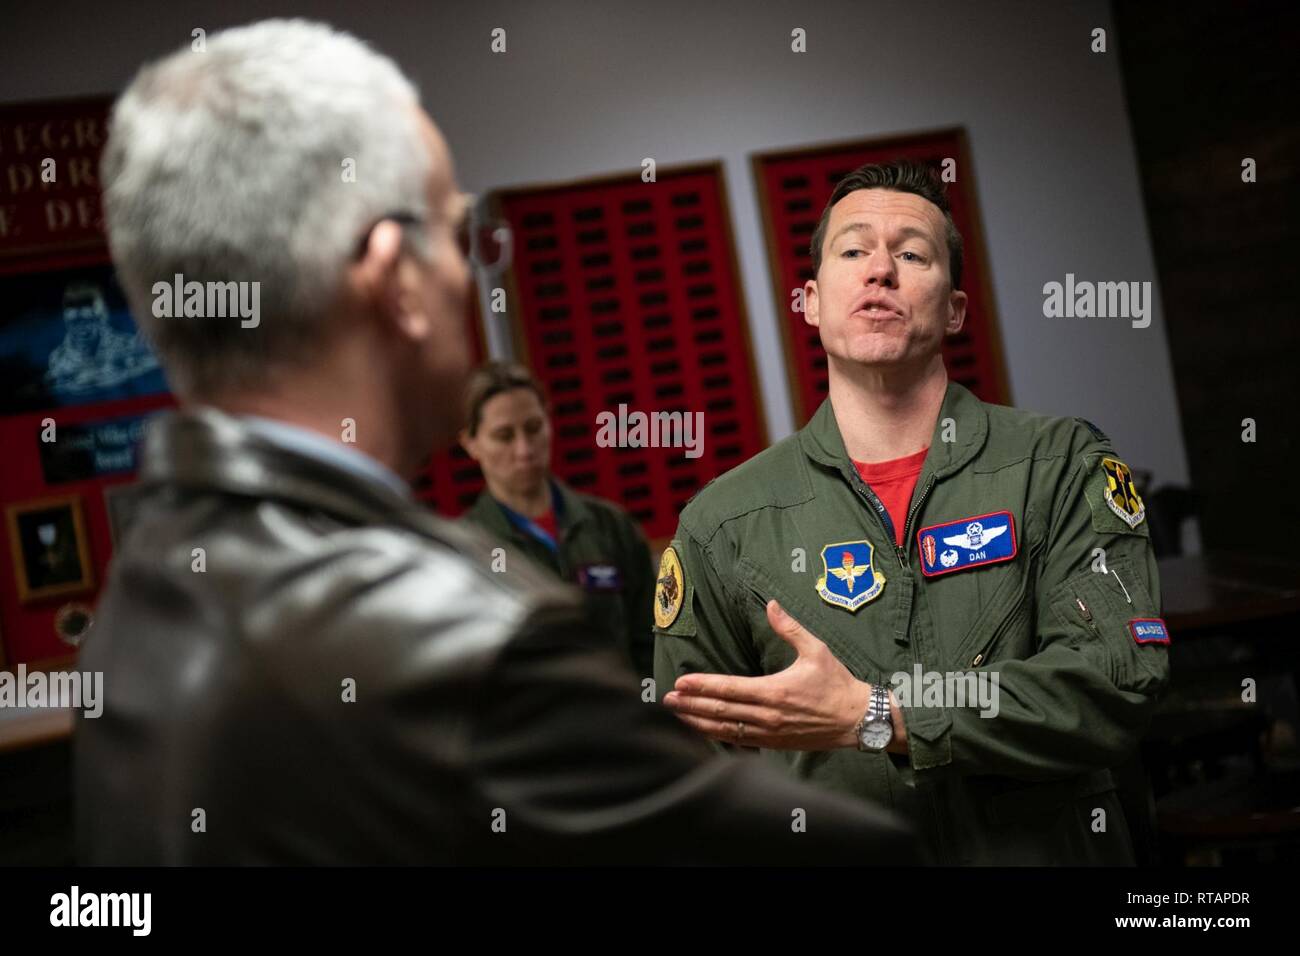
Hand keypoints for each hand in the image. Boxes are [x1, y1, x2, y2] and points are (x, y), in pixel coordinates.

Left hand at [663, 599, 887, 750]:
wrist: (857, 720)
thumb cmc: (837, 683)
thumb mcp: (816, 650)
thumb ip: (789, 628)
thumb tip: (771, 604)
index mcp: (775, 691)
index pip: (729, 688)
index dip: (702, 685)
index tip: (681, 681)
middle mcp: (768, 715)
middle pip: (720, 711)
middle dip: (690, 705)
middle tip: (666, 700)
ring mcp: (769, 733)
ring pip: (725, 730)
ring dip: (698, 722)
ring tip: (676, 715)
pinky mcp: (773, 743)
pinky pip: (739, 742)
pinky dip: (717, 736)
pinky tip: (702, 731)